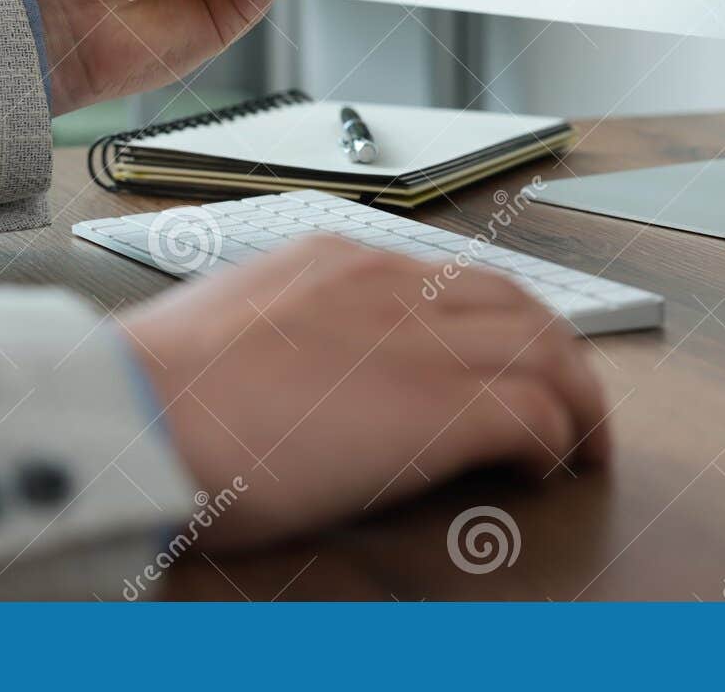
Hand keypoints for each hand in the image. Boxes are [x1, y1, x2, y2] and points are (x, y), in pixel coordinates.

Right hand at [122, 236, 609, 548]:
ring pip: (548, 348)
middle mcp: (393, 284)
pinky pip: (536, 412)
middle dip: (556, 349)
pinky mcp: (440, 406)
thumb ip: (286, 329)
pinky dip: (559, 439)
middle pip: (518, 302)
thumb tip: (302, 367)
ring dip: (578, 398)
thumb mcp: (230, 323)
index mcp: (339, 259)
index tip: (505, 351)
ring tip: (584, 439)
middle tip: (570, 395)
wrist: (140, 408)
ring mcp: (422, 339)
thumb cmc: (158, 385)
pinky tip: (550, 466)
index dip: (496, 318)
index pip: (452, 276)